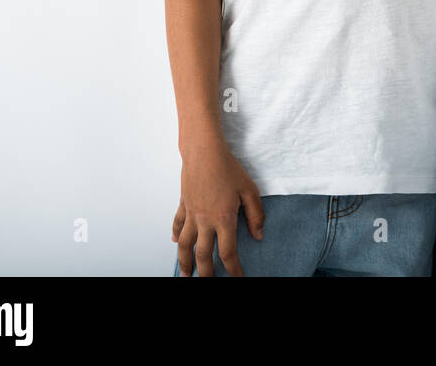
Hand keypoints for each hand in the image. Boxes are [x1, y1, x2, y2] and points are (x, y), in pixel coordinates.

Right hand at [175, 140, 265, 276]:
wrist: (204, 152)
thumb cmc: (228, 168)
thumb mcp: (249, 190)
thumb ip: (256, 214)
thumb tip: (258, 235)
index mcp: (223, 219)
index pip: (228, 251)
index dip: (233, 267)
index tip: (238, 276)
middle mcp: (204, 221)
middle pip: (203, 254)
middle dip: (206, 272)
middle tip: (207, 282)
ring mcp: (191, 213)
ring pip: (185, 244)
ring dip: (184, 261)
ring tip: (186, 274)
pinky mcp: (184, 204)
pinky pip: (178, 224)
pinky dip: (176, 235)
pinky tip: (176, 242)